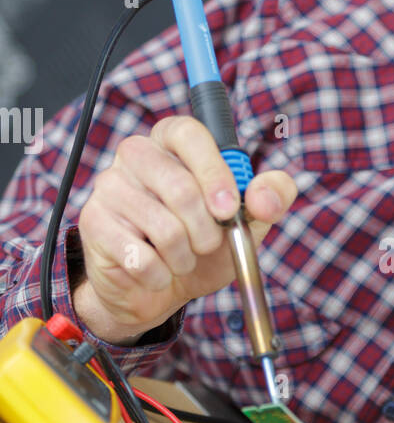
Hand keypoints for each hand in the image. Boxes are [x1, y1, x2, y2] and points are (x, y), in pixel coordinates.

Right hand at [74, 114, 295, 341]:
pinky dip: (161, 276)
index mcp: (173, 142)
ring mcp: (109, 187)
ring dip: (184, 257)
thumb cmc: (204, 246)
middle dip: (206, 229)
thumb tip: (264, 196)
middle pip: (178, 184)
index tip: (229, 209)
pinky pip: (139, 257)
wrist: (162, 289)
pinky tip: (157, 272)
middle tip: (209, 245)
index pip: (188, 134)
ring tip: (182, 259)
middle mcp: (136, 155)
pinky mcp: (94, 223)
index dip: (213, 171)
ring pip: (162, 227)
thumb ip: (270, 199)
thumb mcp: (248, 222)